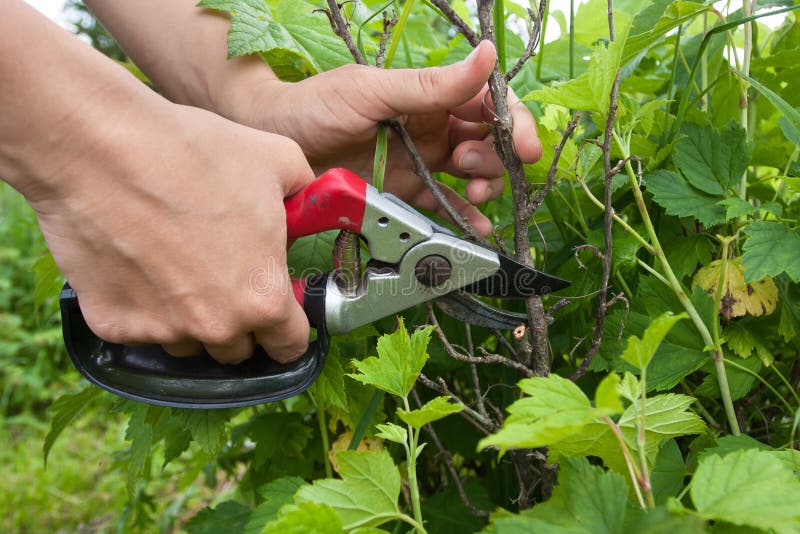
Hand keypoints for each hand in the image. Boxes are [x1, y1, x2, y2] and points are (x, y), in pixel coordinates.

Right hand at [29, 102, 314, 363]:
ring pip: (187, 342)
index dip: (289, 330)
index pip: (289, 346)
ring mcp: (162, 330)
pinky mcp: (112, 324)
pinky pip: (137, 328)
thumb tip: (308, 208)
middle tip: (223, 276)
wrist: (102, 148)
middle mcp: (216, 327)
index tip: (279, 313)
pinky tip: (134, 263)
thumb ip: (305, 196)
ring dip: (189, 318)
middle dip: (238, 320)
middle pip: (237, 348)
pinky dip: (140, 305)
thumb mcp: (279, 161)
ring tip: (175, 266)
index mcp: (264, 298)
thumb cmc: (195, 152)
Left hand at [247, 41, 541, 235]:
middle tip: (470, 167)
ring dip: (484, 187)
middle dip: (495, 158)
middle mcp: (432, 130)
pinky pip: (443, 208)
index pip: (488, 104)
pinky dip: (463, 219)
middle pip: (488, 144)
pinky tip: (473, 228)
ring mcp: (420, 164)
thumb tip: (487, 55)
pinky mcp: (404, 195)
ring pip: (472, 178)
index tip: (523, 145)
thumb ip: (431, 84)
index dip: (513, 122)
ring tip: (472, 194)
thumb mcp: (373, 90)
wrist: (273, 141)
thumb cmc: (315, 104)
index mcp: (430, 97)